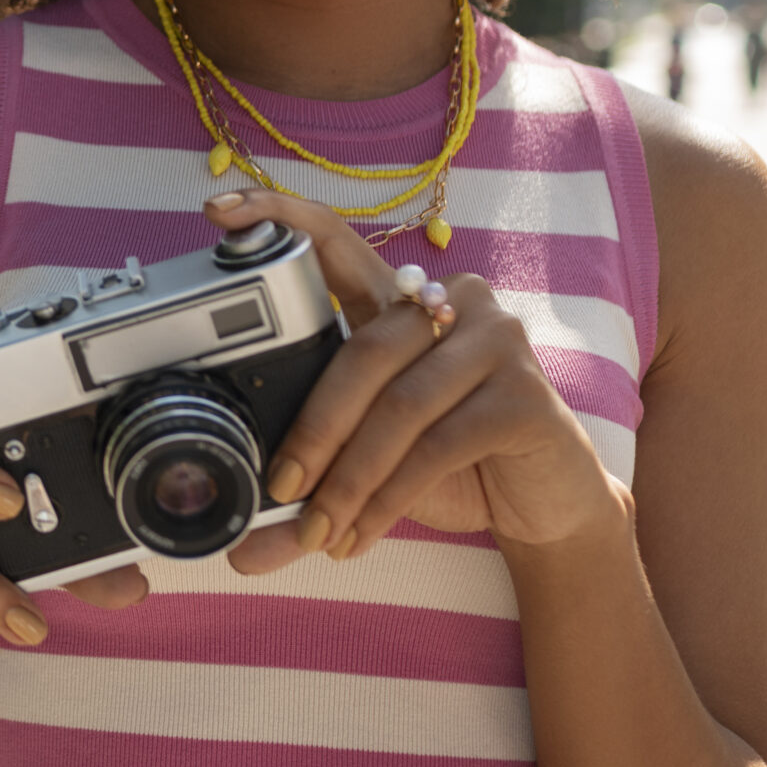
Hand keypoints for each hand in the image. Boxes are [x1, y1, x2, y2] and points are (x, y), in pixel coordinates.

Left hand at [203, 189, 623, 577]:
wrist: (547, 506)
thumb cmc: (453, 467)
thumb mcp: (371, 468)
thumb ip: (313, 492)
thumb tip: (243, 551)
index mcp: (400, 299)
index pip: (335, 239)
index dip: (279, 217)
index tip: (218, 216)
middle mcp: (451, 303)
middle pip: (362, 351)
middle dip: (313, 430)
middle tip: (278, 490)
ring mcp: (497, 342)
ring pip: (399, 406)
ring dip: (349, 479)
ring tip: (318, 533)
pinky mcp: (527, 397)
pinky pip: (439, 445)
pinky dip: (390, 497)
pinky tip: (362, 534)